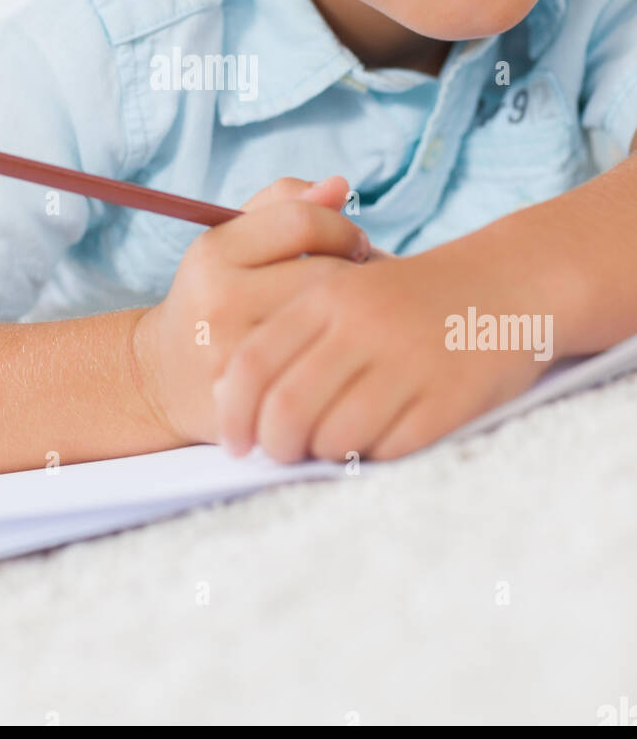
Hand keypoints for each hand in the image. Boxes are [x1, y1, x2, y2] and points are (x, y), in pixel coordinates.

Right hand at [132, 175, 369, 445]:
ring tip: (357, 317)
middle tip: (366, 285)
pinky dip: (340, 359)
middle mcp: (218, 302)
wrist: (164, 378)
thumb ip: (284, 203)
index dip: (342, 228)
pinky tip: (338, 356)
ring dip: (358, 316)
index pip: (303, 221)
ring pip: (330, 324)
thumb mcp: (231, 241)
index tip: (353, 244)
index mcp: (212, 253)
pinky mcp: (255, 402)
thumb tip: (340, 184)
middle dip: (359, 273)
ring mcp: (234, 356)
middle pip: (325, 273)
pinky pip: (321, 371)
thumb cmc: (214, 297)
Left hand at [212, 249, 548, 462]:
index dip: (233, 414)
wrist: (509, 283)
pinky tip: (385, 437)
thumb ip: (291, 333)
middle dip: (276, 446)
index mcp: (327, 298)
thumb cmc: (412, 300)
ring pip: (334, 438)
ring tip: (340, 441)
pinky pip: (388, 449)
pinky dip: (376, 455)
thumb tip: (230, 391)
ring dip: (327, 453)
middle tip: (284, 453)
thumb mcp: (346, 290)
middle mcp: (362, 327)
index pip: (252, 366)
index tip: (234, 441)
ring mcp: (407, 362)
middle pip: (286, 411)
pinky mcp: (448, 398)